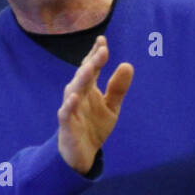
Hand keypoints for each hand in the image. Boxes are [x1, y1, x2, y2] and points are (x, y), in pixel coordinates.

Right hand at [57, 37, 133, 173]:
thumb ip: (118, 88)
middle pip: (84, 75)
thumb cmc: (94, 126)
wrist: (82, 154)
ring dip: (81, 78)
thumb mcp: (112, 107)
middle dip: (92, 62)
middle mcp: (78, 95)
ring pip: (73, 90)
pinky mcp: (67, 125)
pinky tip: (74, 97)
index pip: (92, 68)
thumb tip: (128, 64)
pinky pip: (66, 113)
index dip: (96, 54)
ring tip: (90, 66)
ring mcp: (71, 109)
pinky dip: (69, 105)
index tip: (103, 40)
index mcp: (89, 89)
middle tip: (102, 49)